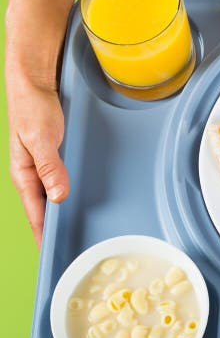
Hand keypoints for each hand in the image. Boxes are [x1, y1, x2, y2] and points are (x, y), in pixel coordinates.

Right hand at [6, 76, 68, 247]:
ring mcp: (42, 166)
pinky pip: (59, 182)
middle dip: (52, 230)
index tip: (50, 253)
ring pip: (51, 197)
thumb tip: (58, 196)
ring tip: (74, 232)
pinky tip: (77, 201)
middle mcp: (31, 174)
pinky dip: (66, 194)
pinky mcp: (52, 157)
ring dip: (61, 213)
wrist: (35, 84)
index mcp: (23, 174)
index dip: (43, 233)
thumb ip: (50, 167)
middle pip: (43, 209)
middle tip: (68, 249)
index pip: (34, 212)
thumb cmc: (34, 108)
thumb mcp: (41, 138)